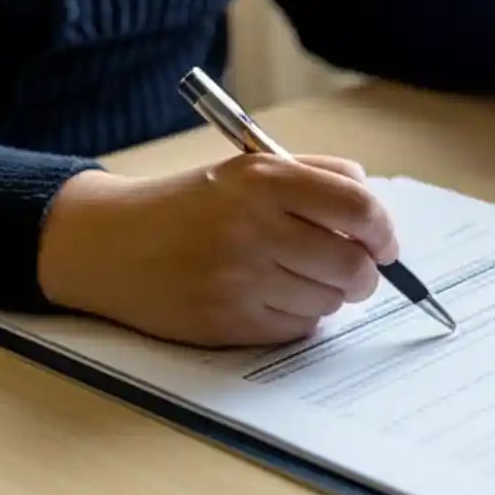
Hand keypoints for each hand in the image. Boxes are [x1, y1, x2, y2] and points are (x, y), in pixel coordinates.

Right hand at [37, 155, 397, 347]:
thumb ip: (317, 177)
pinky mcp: (229, 320)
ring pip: (330, 300)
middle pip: (354, 265)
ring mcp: (241, 277)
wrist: (109, 243)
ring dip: (327, 294)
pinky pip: (298, 327)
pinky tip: (268, 297)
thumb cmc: (193, 205)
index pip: (360, 209)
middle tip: (354, 272)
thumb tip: (376, 216)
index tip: (384, 245)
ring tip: (294, 277)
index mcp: (266, 178)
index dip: (384, 232)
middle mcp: (254, 225)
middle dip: (365, 274)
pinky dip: (297, 317)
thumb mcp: (250, 167)